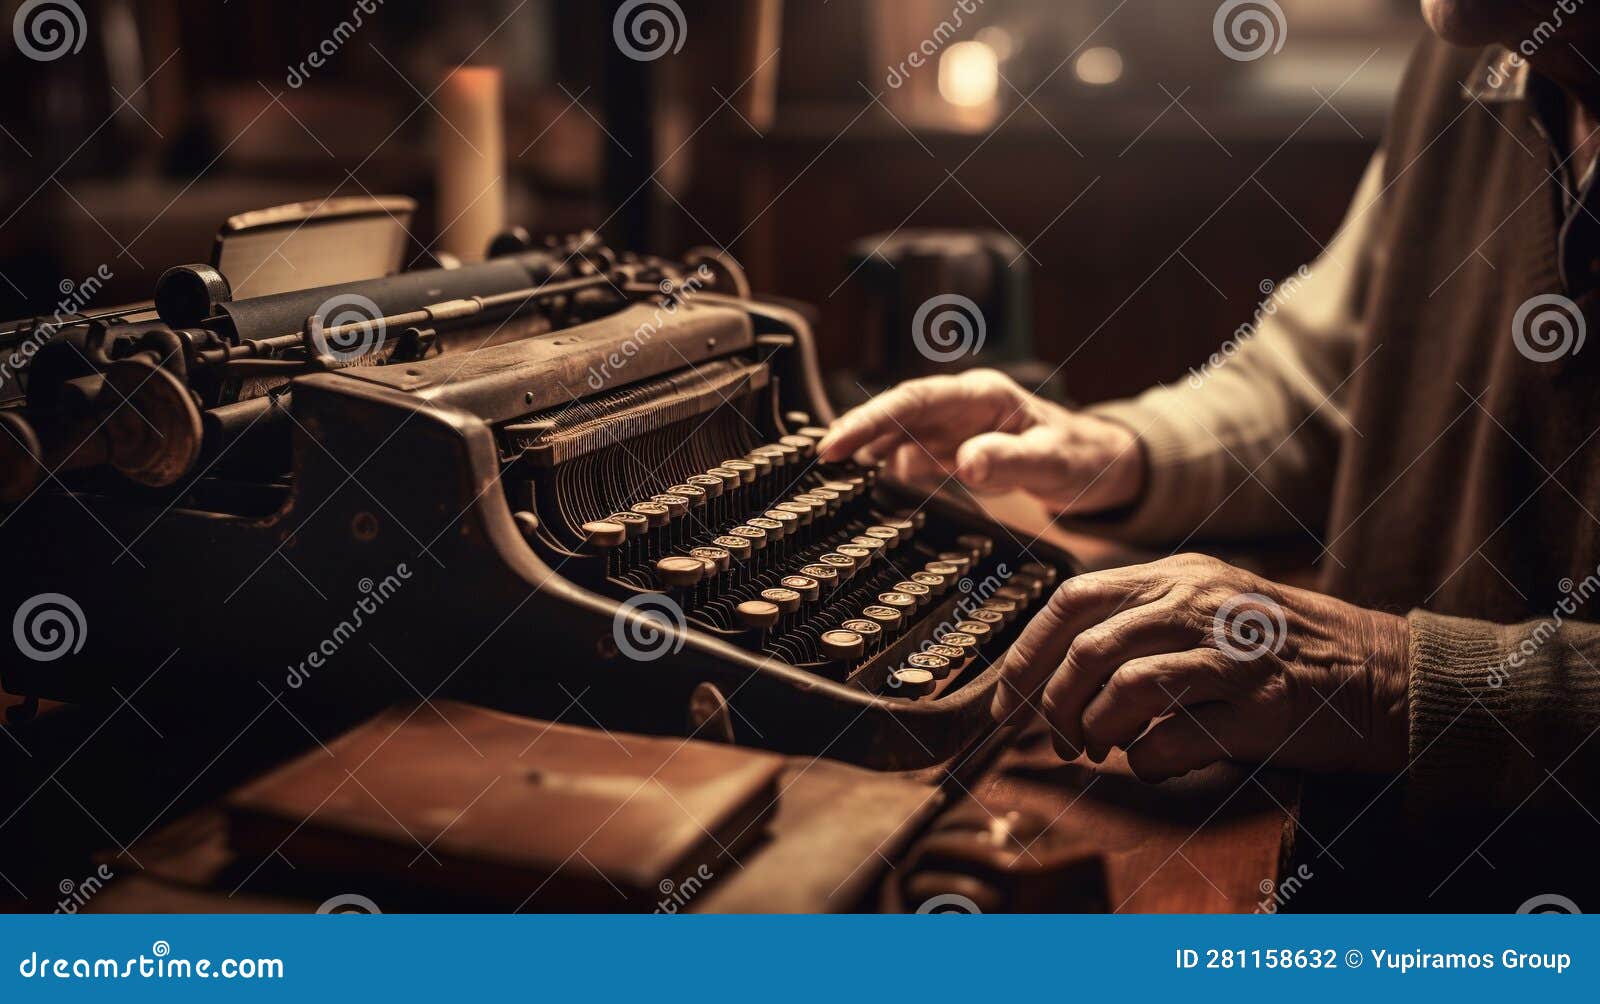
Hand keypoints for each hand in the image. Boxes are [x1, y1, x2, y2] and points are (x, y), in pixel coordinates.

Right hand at [815, 369, 1144, 515]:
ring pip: (897, 434)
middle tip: (819, 459)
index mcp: (981, 396)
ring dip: (865, 449)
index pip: (914, 400)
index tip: (839, 441)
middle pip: (896, 413)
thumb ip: (1013, 460)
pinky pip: (910, 456)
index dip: (872, 418)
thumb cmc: (1080, 455)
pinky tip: (864, 483)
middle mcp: (960, 408)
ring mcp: (953, 431)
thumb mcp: (1055, 460)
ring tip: (829, 471)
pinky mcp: (951, 453)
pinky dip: (885, 468)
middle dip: (856, 431)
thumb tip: (966, 462)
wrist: (1094, 464)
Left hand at [991, 553, 1410, 780]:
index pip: (1071, 599)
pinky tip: (1153, 761)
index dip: (1025, 655)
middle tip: (1056, 740)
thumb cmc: (1282, 646)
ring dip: (1095, 733)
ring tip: (1102, 751)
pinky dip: (1145, 760)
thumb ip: (1139, 616)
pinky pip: (1171, 738)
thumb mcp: (1209, 602)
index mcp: (1178, 573)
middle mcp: (1200, 602)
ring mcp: (1231, 652)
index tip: (1007, 701)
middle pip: (1086, 648)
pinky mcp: (1260, 705)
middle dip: (1053, 705)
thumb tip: (1053, 665)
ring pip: (1122, 690)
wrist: (1382, 673)